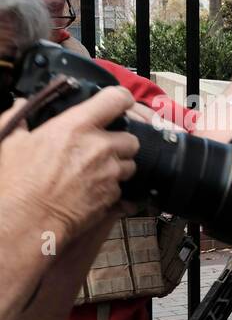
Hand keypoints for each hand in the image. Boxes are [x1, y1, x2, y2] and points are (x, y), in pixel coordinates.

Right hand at [0, 86, 137, 243]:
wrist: (27, 220)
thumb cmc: (17, 181)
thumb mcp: (10, 142)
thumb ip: (19, 118)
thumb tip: (21, 104)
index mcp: (76, 126)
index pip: (116, 99)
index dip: (121, 99)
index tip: (120, 104)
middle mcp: (99, 147)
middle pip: (130, 138)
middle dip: (120, 143)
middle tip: (102, 149)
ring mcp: (109, 172)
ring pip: (130, 164)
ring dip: (119, 166)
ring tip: (96, 172)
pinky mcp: (113, 195)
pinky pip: (121, 187)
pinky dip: (111, 188)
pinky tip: (92, 190)